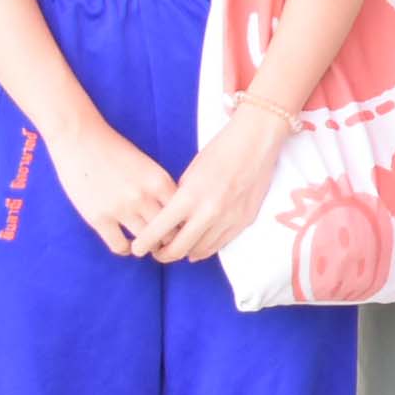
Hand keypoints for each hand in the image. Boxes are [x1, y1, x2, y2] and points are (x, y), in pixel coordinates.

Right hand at [54, 118, 177, 255]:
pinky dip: (125, 249)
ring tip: (146, 246)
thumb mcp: (148, 166)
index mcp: (160, 181)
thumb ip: (160, 187)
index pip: (184, 214)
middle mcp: (144, 197)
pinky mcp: (98, 218)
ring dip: (147, 247)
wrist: (81, 139)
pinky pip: (119, 245)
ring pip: (145, 242)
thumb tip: (175, 211)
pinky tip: (125, 245)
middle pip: (168, 232)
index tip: (181, 231)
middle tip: (166, 245)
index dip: (184, 225)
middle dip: (169, 241)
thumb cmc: (115, 150)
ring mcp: (121, 208)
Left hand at [135, 102, 290, 262]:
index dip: (143, 244)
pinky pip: (221, 244)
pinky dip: (206, 248)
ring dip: (185, 252)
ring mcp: (230, 218)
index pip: (158, 231)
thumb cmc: (220, 150)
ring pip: (200, 251)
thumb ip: (179, 200)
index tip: (137, 248)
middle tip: (156, 252)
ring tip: (177, 248)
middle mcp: (209, 212)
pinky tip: (198, 246)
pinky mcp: (245, 220)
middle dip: (163, 254)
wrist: (257, 140)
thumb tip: (170, 222)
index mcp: (190, 196)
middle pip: (178, 249)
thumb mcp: (190, 174)